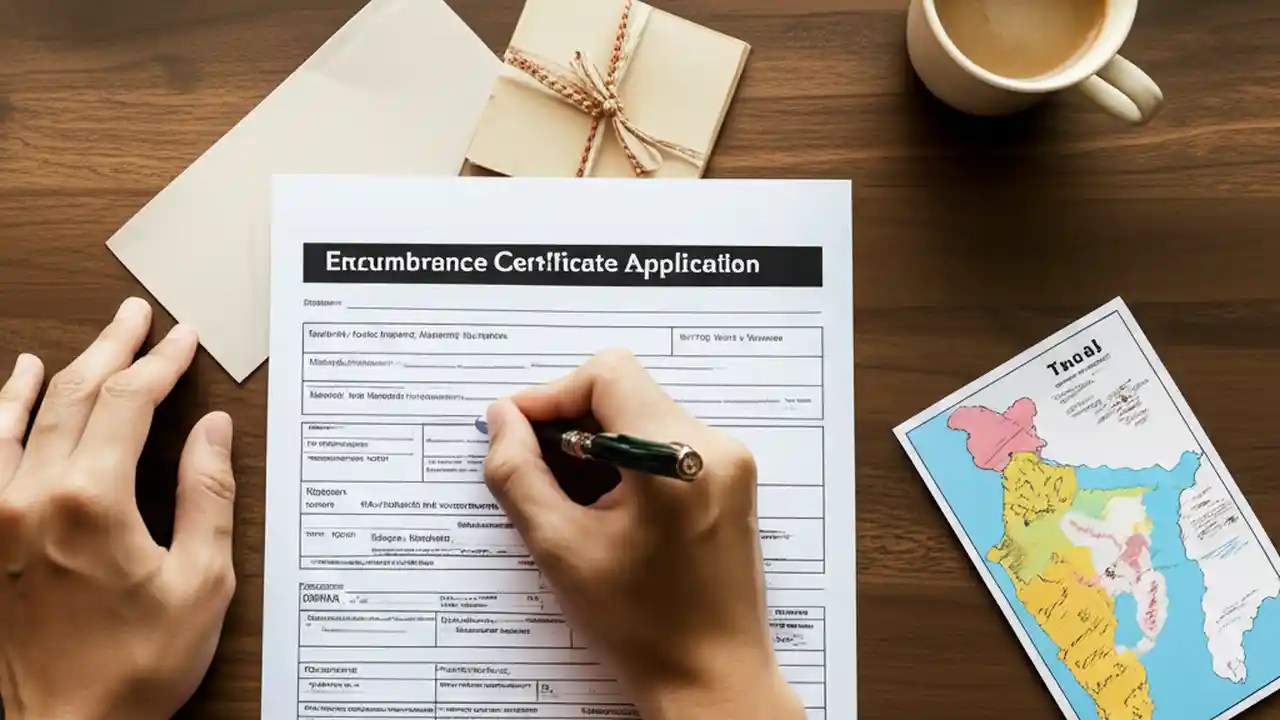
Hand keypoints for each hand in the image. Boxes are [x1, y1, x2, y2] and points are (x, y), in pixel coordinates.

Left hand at [0, 298, 236, 719]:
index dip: (161, 363)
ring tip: (91, 339)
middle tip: (140, 316)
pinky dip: (4, 410)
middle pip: (77, 395)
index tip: (183, 339)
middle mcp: (32, 495)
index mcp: (90, 501)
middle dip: (115, 348)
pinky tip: (17, 385)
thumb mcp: (200, 583)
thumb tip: (212, 431)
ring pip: (26, 414)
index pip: (129, 402)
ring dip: (63, 368)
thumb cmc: (133, 668)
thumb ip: (207, 496)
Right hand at [483, 350, 803, 719]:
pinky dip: (628, 461)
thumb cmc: (642, 627)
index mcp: (675, 455)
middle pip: (625, 391)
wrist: (714, 679)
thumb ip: (518, 474)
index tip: (516, 428)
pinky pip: (668, 442)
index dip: (552, 394)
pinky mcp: (733, 480)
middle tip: (535, 471)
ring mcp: (730, 462)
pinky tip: (608, 510)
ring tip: (573, 502)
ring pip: (644, 415)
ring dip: (598, 444)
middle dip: (571, 423)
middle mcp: (713, 446)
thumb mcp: (560, 548)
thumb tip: (502, 419)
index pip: (607, 375)